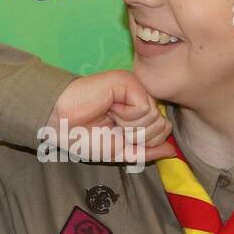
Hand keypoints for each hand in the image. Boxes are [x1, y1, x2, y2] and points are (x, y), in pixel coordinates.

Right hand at [47, 71, 173, 163]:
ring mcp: (135, 88)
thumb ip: (147, 151)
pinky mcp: (128, 81)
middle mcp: (140, 98)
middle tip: (114, 128)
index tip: (120, 137)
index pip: (162, 131)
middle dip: (137, 136)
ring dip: (130, 127)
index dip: (144, 143)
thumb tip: (172, 151)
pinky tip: (110, 109)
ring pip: (155, 118)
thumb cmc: (84, 137)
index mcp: (139, 112)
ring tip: (111, 118)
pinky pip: (144, 108)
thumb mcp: (121, 152)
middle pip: (162, 126)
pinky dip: (127, 116)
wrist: (61, 124)